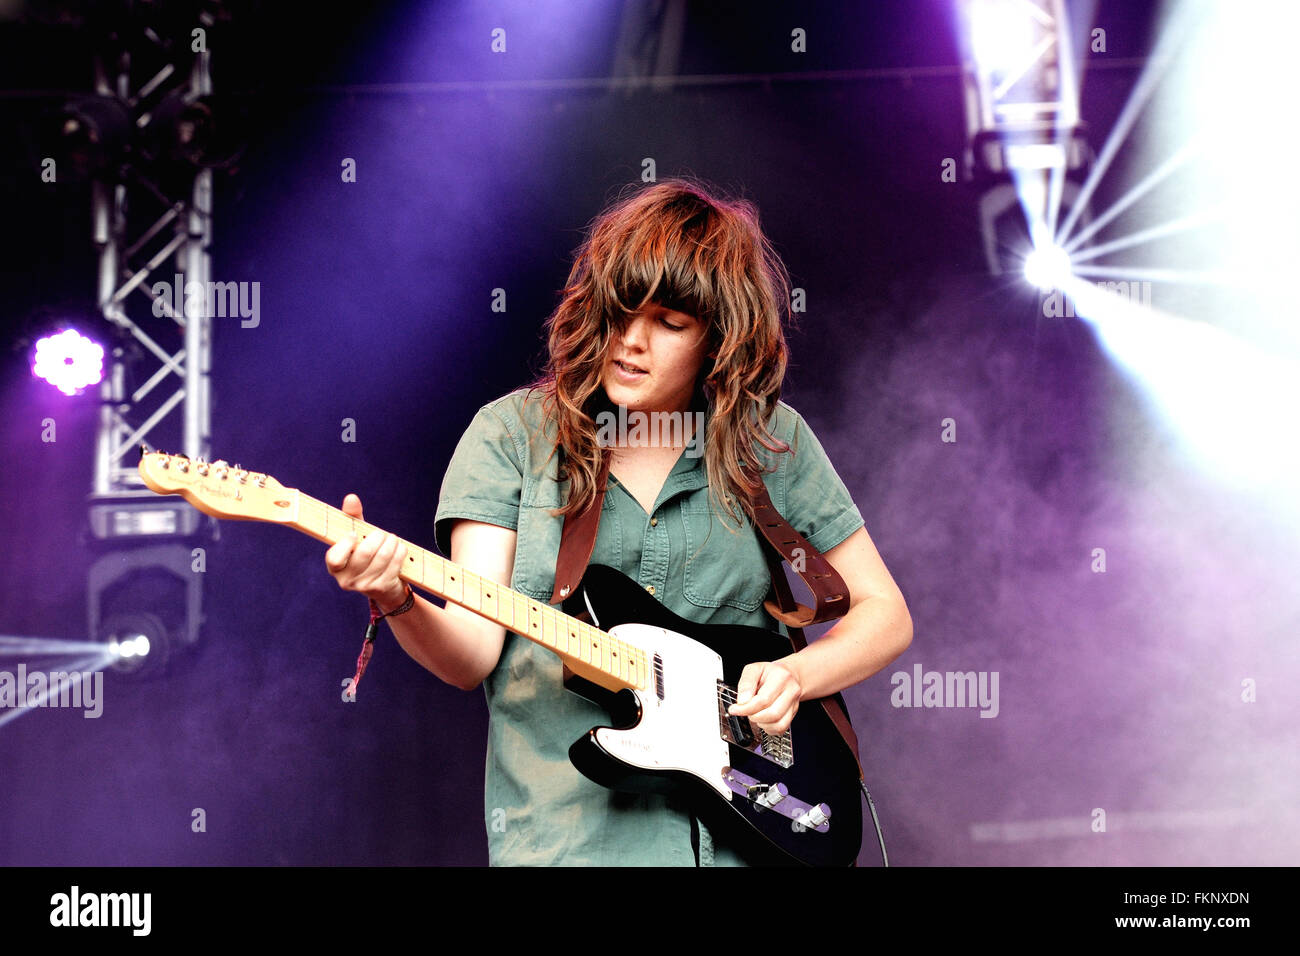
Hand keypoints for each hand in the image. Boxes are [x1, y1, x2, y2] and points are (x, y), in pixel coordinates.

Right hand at [324, 493, 408, 609]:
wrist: (384, 586)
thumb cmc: (367, 555)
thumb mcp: (358, 537)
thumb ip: (352, 517)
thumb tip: (351, 498)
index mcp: (335, 568)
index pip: (334, 559)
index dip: (345, 544)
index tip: (354, 533)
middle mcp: (346, 580)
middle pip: (365, 553)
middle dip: (378, 537)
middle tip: (382, 533)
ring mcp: (364, 586)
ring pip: (383, 557)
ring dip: (392, 542)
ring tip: (392, 538)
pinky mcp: (382, 588)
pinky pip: (395, 564)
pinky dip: (400, 551)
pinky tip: (399, 548)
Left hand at [727, 659, 801, 734]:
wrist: (788, 675)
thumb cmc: (770, 672)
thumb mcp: (753, 669)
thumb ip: (746, 683)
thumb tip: (742, 701)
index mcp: (781, 677)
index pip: (763, 700)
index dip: (746, 708)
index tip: (735, 709)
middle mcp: (791, 691)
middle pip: (773, 714)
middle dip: (754, 716)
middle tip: (744, 711)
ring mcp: (794, 703)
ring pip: (779, 724)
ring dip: (761, 723)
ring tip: (754, 714)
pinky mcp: (793, 714)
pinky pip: (781, 728)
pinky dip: (769, 728)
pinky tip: (763, 719)